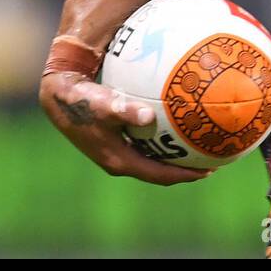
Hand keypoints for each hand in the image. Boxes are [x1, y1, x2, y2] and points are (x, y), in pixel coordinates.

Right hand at [39, 71, 213, 185]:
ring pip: (152, 159)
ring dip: (173, 157)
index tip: (208, 171)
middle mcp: (118, 161)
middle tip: (211, 161)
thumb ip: (125, 111)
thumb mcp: (104, 105)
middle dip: (185, 169)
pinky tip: (174, 125)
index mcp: (119, 161)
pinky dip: (161, 141)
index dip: (184, 175)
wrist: (59, 95)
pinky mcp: (113, 141)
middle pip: (159, 172)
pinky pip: (144, 145)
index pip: (159, 175)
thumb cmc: (83, 100)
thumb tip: (147, 117)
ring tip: (198, 148)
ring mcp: (115, 152)